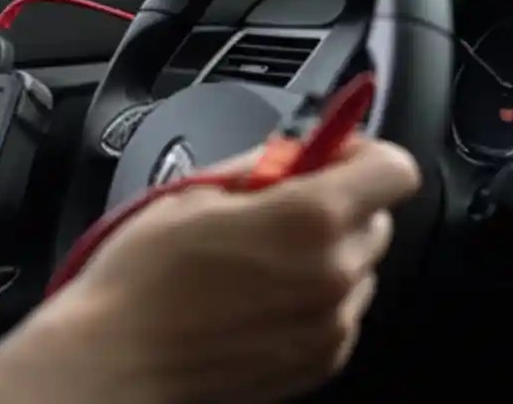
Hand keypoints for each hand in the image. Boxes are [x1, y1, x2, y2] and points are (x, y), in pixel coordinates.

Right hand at [0, 138, 418, 403]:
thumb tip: (297, 151)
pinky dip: (313, 298)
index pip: (393, 168)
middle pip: (377, 219)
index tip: (328, 155)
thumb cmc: (143, 277)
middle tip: (277, 208)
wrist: (119, 359)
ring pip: (359, 268)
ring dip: (326, 254)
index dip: (361, 153)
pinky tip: (256, 297)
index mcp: (309, 217)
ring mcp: (331, 324)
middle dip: (338, 205)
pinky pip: (340, 313)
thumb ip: (261, 164)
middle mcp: (334, 272)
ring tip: (258, 260)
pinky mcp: (321, 361)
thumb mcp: (193, 191)